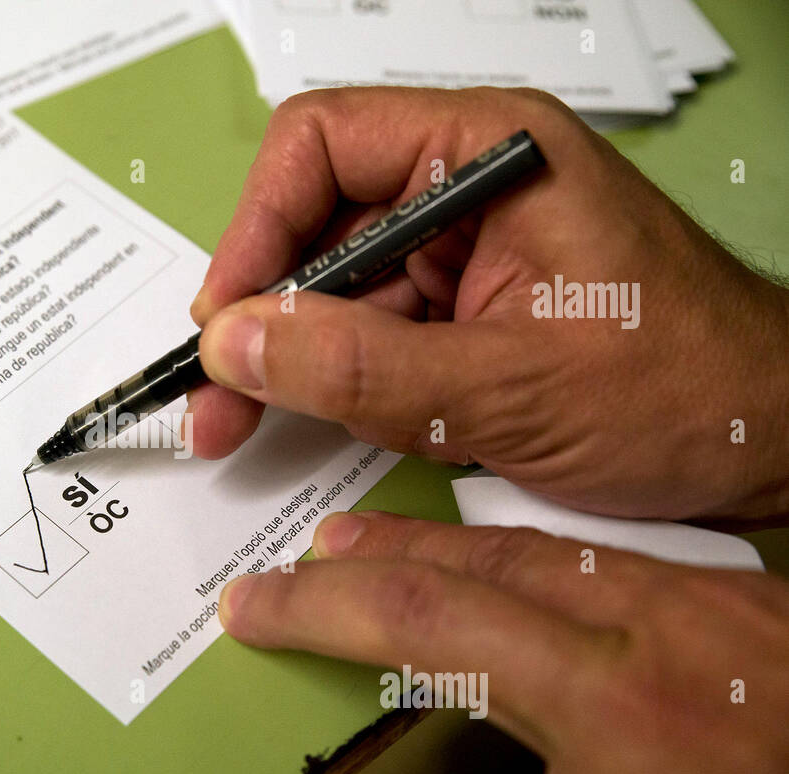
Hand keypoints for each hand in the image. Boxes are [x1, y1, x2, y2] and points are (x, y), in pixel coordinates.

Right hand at [187, 86, 788, 523]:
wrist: (770, 451)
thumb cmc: (692, 390)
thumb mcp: (508, 384)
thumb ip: (359, 367)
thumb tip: (237, 343)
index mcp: (489, 155)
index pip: (325, 146)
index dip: (257, 228)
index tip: (225, 316)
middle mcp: (468, 192)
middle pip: (316, 223)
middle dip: (259, 312)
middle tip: (217, 391)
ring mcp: (464, 257)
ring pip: (335, 290)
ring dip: (286, 358)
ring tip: (242, 421)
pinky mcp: (462, 316)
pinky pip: (370, 336)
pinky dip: (331, 383)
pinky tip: (306, 421)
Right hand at [218, 510, 788, 773]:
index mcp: (615, 702)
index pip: (426, 621)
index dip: (324, 609)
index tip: (258, 608)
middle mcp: (659, 632)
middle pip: (479, 562)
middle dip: (378, 555)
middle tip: (313, 556)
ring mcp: (705, 608)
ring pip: (544, 548)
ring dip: (452, 542)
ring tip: (385, 544)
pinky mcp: (739, 606)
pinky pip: (608, 561)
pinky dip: (537, 556)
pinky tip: (518, 566)